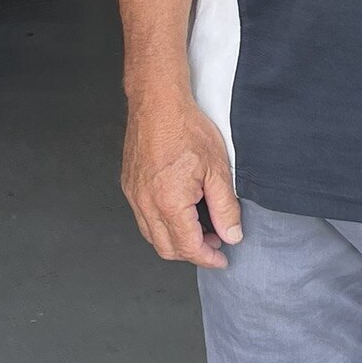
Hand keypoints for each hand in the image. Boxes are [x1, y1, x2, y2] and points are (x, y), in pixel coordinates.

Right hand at [121, 90, 243, 267]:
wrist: (158, 103)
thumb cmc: (186, 128)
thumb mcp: (218, 169)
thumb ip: (225, 208)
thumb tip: (231, 235)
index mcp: (169, 202)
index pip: (188, 247)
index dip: (208, 258)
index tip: (222, 259)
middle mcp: (146, 203)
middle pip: (167, 248)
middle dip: (192, 252)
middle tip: (215, 242)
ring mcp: (134, 195)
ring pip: (152, 236)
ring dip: (176, 240)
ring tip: (200, 227)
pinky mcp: (130, 186)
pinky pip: (143, 218)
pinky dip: (162, 225)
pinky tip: (180, 211)